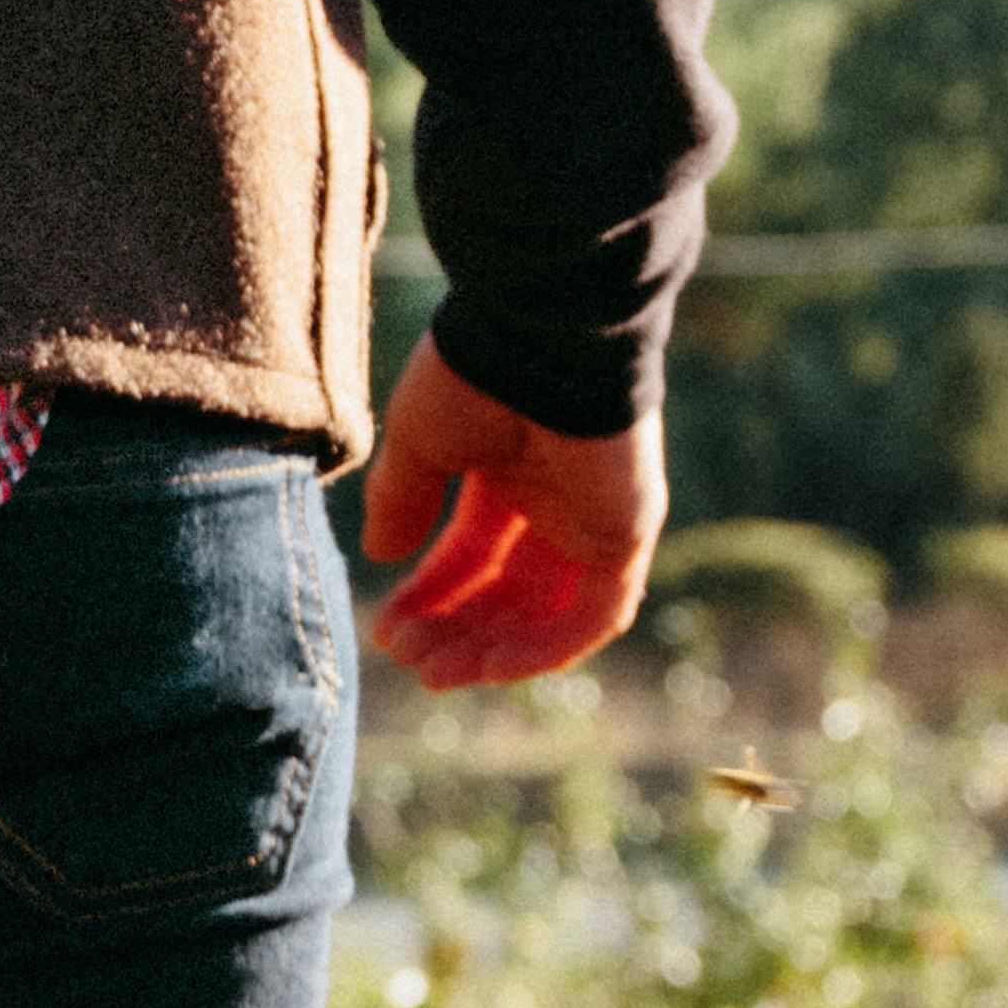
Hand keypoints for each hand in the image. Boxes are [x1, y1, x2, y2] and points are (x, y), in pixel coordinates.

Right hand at [357, 339, 663, 692]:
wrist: (543, 335)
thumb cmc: (477, 371)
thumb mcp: (419, 441)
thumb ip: (402, 499)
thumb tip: (380, 556)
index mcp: (508, 472)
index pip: (470, 555)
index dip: (428, 597)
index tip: (385, 631)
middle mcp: (555, 501)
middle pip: (505, 593)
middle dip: (453, 630)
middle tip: (405, 658)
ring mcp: (595, 521)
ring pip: (547, 614)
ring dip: (492, 651)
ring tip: (436, 673)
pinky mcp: (627, 534)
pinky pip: (594, 615)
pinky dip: (546, 648)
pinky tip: (490, 665)